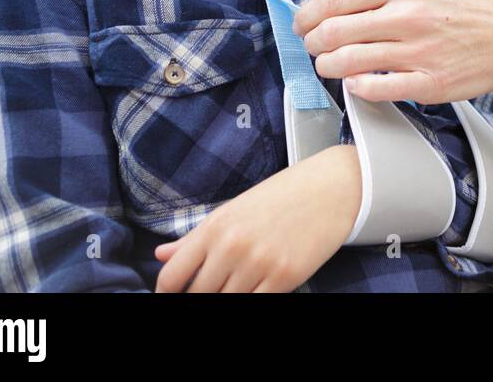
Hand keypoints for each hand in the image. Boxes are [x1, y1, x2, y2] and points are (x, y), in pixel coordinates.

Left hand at [153, 143, 361, 292]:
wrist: (331, 188)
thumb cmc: (281, 196)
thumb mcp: (233, 209)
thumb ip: (195, 237)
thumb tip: (161, 255)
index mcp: (214, 227)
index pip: (171, 276)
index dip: (167, 294)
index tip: (174, 295)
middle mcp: (232, 246)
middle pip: (197, 296)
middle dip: (200, 297)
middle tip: (213, 288)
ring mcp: (258, 264)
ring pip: (226, 302)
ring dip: (229, 297)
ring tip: (237, 285)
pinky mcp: (285, 277)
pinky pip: (256, 304)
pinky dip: (253, 299)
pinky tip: (257, 289)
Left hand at [293, 0, 492, 103]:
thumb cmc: (464, 9)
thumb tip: (333, 10)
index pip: (335, 1)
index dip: (308, 15)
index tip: (302, 24)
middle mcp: (407, 15)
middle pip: (334, 32)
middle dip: (313, 43)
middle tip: (313, 48)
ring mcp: (418, 51)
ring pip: (350, 62)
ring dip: (330, 67)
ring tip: (331, 66)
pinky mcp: (429, 83)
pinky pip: (378, 89)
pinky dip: (358, 87)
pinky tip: (356, 83)